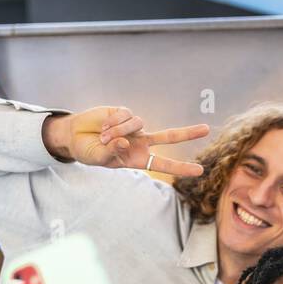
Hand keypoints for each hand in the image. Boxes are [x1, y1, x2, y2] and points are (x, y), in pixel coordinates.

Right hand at [42, 106, 209, 176]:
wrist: (75, 136)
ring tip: (103, 137)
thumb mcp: (99, 158)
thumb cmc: (89, 152)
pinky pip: (126, 114)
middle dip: (187, 133)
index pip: (164, 164)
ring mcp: (133, 127)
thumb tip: (124, 141)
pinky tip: (103, 126)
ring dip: (118, 130)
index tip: (200, 171)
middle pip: (169, 136)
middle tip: (207, 129)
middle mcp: (140, 143)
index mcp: (138, 159)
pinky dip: (113, 121)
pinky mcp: (124, 112)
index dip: (181, 167)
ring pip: (138, 123)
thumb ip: (111, 152)